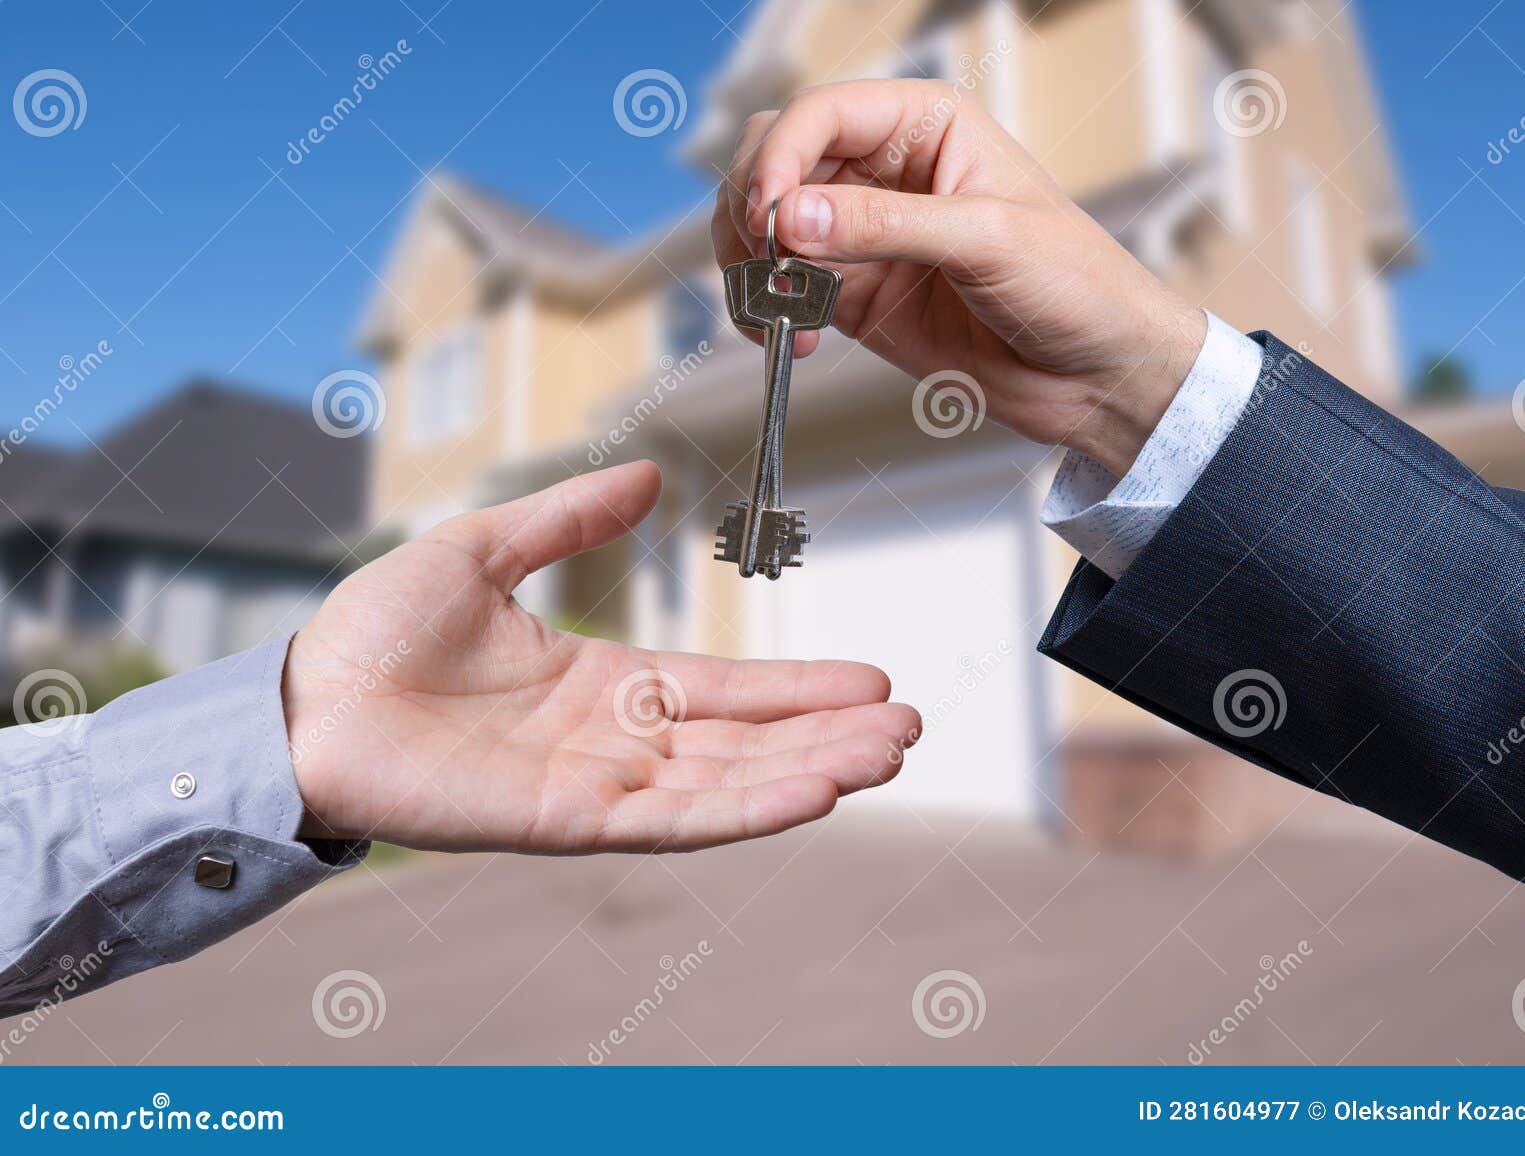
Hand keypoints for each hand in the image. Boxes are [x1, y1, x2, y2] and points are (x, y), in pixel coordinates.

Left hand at [283, 461, 919, 852]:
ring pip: (726, 786)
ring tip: (888, 755)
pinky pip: (673, 820)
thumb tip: (648, 476)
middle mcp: (614, 742)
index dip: (798, 687)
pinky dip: (746, 810)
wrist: (301, 697)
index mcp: (604, 681)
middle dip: (828, 737)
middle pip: (745, 744)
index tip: (872, 679)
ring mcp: (596, 787)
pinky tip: (812, 792)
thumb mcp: (484, 547)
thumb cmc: (376, 630)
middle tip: (909, 726)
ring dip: (809, 772)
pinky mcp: (567, 823)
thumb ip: (569, 518)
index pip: (726, 690)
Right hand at [713, 78, 1208, 475]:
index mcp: (926, 125)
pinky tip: (789, 336)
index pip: (821, 114)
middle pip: (775, 158)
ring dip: (748, 262)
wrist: (1097, 375)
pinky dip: (763, 309)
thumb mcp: (988, 241)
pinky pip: (782, 288)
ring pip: (765, 222)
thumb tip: (793, 217)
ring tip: (773, 308)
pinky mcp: (854, 295)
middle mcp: (885, 171)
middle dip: (753, 205)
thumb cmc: (1077, 285)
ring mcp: (864, 235)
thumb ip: (887, 227)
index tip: (769, 214)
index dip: (781, 157)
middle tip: (766, 261)